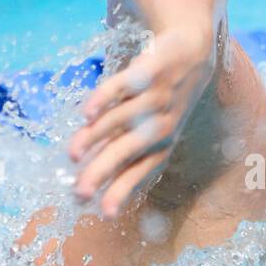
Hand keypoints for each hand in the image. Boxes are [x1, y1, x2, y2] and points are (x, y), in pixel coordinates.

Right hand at [67, 25, 217, 217]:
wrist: (193, 52)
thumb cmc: (163, 102)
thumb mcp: (151, 131)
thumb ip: (119, 150)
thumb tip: (83, 177)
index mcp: (162, 144)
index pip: (140, 171)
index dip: (123, 191)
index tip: (105, 214)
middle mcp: (161, 125)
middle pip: (128, 152)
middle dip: (104, 172)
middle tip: (81, 192)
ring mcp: (156, 98)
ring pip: (120, 121)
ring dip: (95, 138)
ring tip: (73, 155)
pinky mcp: (148, 71)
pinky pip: (122, 86)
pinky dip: (103, 100)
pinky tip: (85, 115)